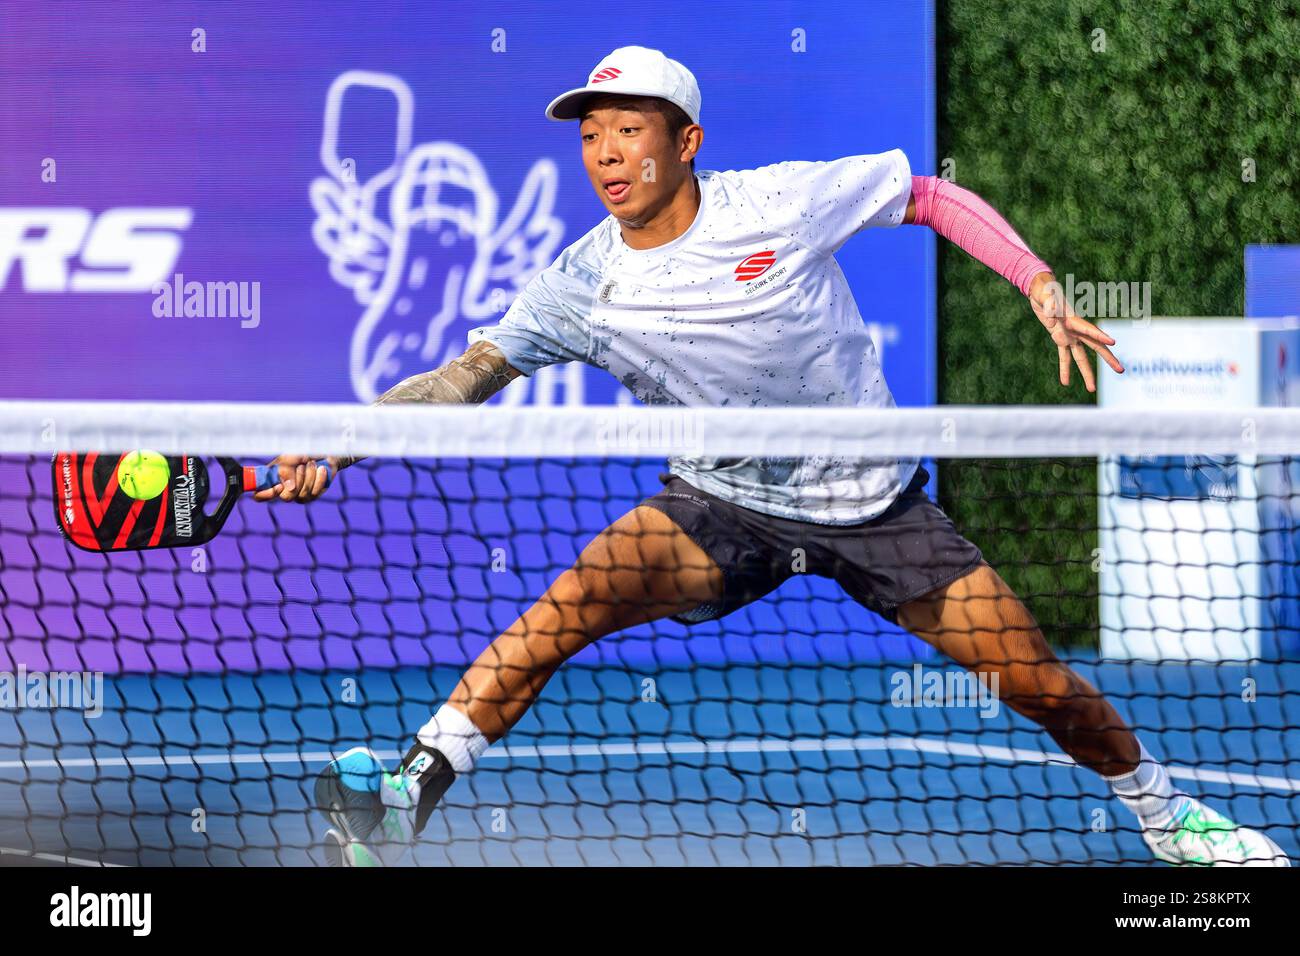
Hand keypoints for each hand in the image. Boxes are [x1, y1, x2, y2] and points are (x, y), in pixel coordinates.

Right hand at [252, 454, 334, 502]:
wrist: (323, 452)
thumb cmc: (302, 453)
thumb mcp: (290, 458)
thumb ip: (285, 470)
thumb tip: (290, 487)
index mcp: (272, 480)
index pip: (259, 496)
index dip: (265, 495)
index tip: (278, 486)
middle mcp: (284, 490)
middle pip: (285, 498)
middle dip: (297, 480)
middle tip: (301, 466)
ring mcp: (298, 495)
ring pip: (302, 495)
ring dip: (309, 476)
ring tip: (312, 463)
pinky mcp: (313, 495)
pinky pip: (315, 493)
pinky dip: (319, 478)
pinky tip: (321, 469)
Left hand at [1028, 272, 1124, 391]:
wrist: (1040, 290)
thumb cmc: (1044, 289)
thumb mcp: (1044, 295)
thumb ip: (1049, 305)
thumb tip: (1051, 317)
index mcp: (1073, 319)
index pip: (1089, 330)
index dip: (1100, 336)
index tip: (1113, 342)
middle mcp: (1075, 329)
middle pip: (1095, 346)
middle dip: (1108, 359)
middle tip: (1121, 370)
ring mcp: (1069, 335)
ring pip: (1081, 357)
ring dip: (1086, 372)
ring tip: (1092, 389)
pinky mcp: (1060, 338)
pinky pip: (1064, 356)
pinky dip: (1064, 369)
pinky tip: (1065, 383)